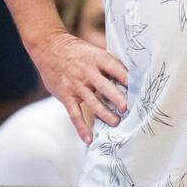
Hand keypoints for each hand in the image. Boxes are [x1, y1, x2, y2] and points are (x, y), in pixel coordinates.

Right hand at [30, 31, 128, 145]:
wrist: (49, 47)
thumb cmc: (77, 52)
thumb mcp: (94, 52)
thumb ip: (108, 65)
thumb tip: (131, 78)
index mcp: (97, 58)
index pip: (114, 68)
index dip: (126, 77)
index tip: (138, 87)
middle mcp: (87, 72)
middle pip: (104, 86)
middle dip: (116, 98)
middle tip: (127, 108)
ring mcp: (76, 85)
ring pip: (92, 102)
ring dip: (104, 114)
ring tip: (116, 123)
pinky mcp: (65, 96)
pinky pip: (74, 114)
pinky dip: (81, 127)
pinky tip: (88, 139)